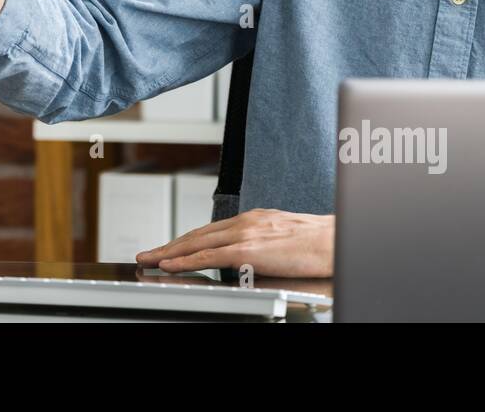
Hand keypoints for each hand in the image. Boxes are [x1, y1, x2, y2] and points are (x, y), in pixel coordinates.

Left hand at [135, 209, 333, 278]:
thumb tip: (249, 259)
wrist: (338, 240)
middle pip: (197, 234)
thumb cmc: (319, 243)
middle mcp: (245, 221)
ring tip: (150, 260)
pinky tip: (171, 265)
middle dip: (169, 245)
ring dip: (169, 252)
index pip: (210, 230)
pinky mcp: (249, 249)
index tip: (169, 247)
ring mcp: (245, 233)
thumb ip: (263, 244)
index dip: (186, 240)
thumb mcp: (284, 237)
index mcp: (254, 218)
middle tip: (147, 253)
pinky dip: (185, 259)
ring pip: (196, 242)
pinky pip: (209, 255)